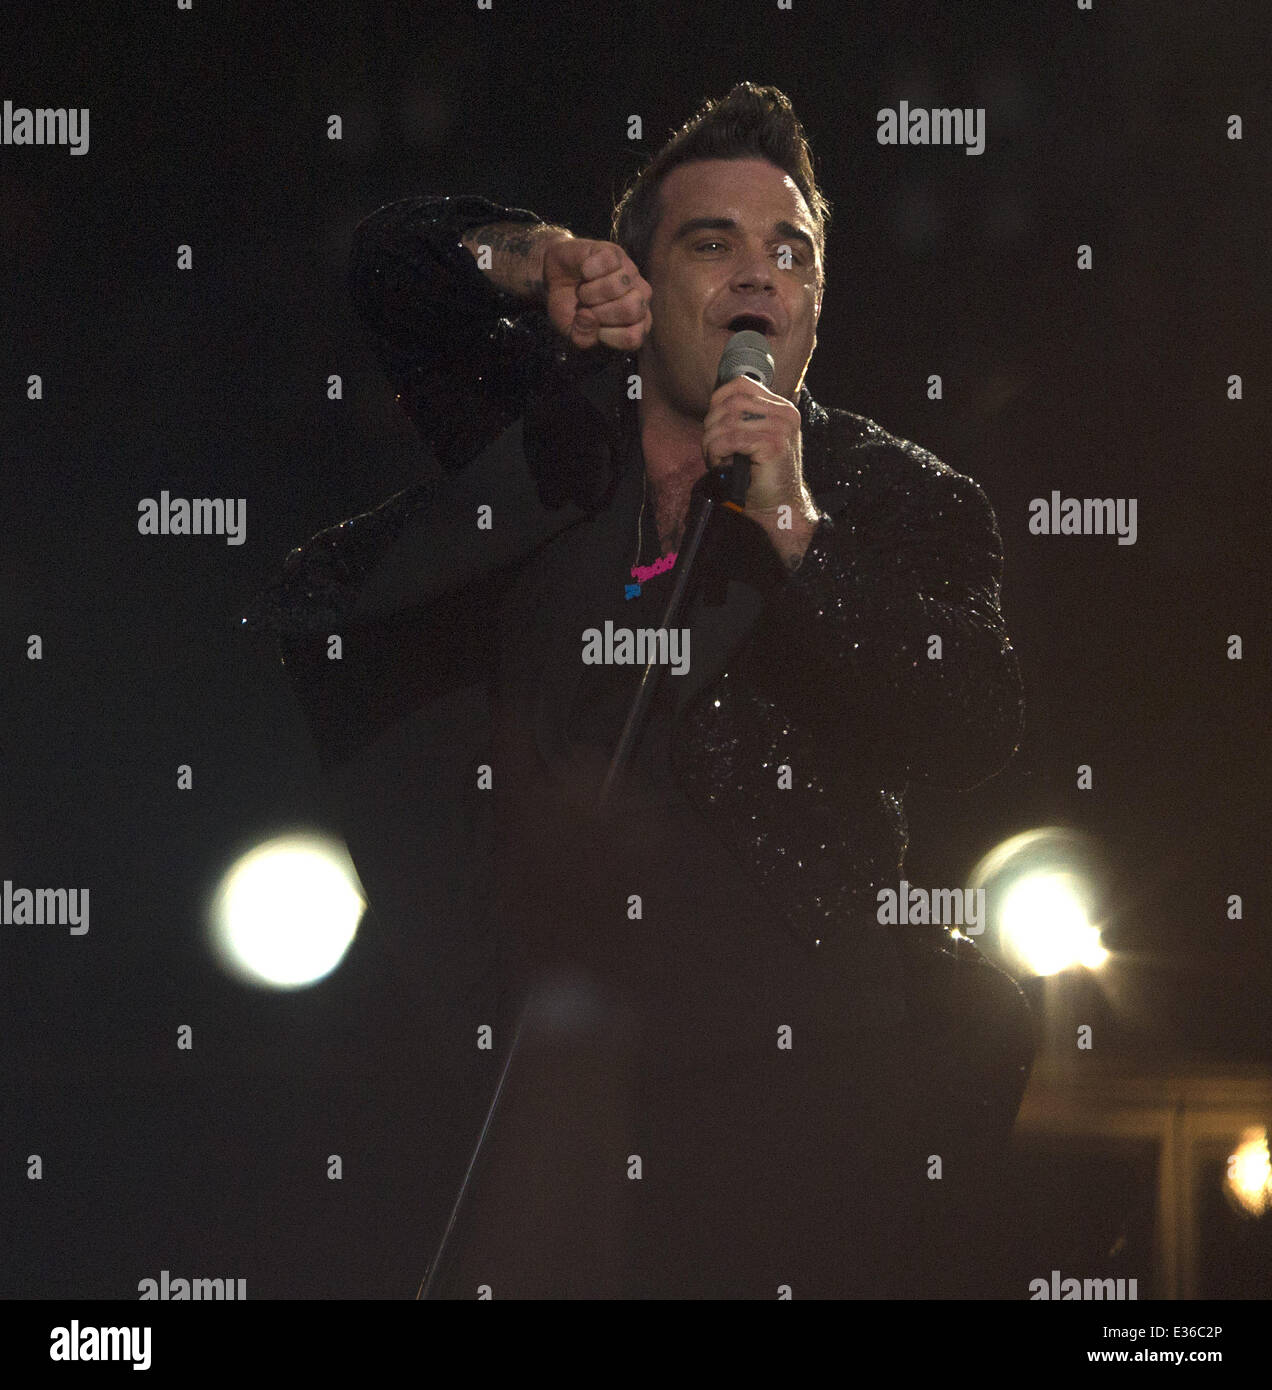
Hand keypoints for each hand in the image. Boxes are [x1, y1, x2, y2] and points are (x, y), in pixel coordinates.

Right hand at [541, 238, 652, 350]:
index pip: (633, 338)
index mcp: (637, 324)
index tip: (591, 327)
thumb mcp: (570, 333)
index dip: (605, 335)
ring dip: (589, 291)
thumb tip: (590, 318)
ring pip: (617, 285)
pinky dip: (588, 270)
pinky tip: (584, 272)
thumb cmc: (568, 309)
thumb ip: (582, 338)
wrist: (553, 278)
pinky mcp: (615, 252)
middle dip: (600, 312)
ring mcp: (631, 272)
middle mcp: (640, 298)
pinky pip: (607, 263)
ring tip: (583, 291)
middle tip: (586, 307)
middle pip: (631, 310)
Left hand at [700, 376, 811, 514]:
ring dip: (712, 442)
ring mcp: (781, 428)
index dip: (718, 399)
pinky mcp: (773, 444)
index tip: (712, 422)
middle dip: (712, 425)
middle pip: (731, 403)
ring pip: (727, 422)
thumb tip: (714, 406)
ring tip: (716, 459)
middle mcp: (784, 413)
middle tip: (711, 448)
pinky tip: (720, 465)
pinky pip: (730, 439)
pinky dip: (717, 452)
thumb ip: (742, 420)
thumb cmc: (762, 477)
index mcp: (781, 408)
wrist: (781, 506)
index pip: (742, 384)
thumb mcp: (754, 440)